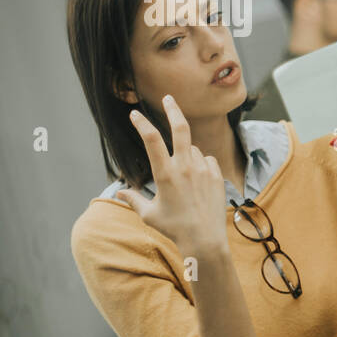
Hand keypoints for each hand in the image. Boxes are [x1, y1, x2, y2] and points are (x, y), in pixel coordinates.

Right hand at [115, 95, 228, 254]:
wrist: (205, 239)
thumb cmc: (174, 228)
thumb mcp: (149, 215)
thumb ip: (133, 200)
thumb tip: (119, 192)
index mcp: (164, 174)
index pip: (151, 140)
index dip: (141, 123)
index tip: (135, 114)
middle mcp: (185, 167)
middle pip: (180, 128)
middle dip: (173, 109)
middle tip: (168, 98)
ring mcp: (204, 170)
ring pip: (192, 150)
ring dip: (185, 154)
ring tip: (184, 180)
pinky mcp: (217, 176)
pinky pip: (207, 161)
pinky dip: (201, 164)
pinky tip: (198, 180)